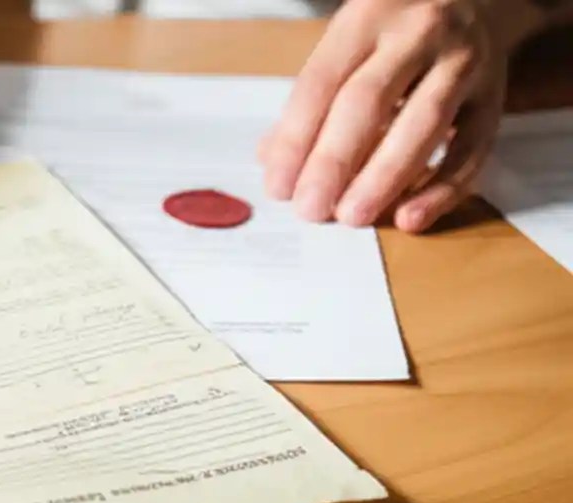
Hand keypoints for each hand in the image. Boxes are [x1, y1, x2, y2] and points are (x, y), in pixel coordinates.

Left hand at [260, 0, 541, 232]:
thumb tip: (272, 160)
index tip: (279, 186)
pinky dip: (441, 189)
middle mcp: (417, 33)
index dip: (296, 138)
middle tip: (310, 209)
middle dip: (334, 162)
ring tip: (352, 216)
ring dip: (383, 178)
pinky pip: (472, 149)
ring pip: (423, 125)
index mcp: (367, 16)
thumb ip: (313, 100)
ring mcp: (462, 62)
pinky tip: (410, 217)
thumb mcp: (349, 46)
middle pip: (368, 101)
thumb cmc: (393, 34)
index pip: (322, 81)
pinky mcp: (494, 97)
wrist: (476, 0)